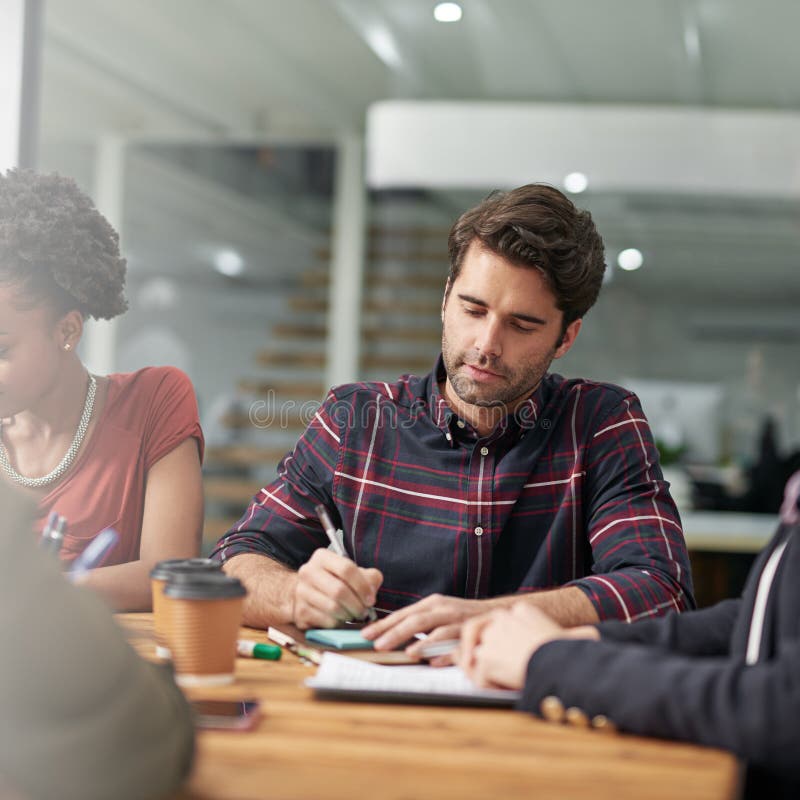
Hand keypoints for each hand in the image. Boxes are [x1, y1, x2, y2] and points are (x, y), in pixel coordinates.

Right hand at [293, 548, 382, 628]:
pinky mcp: (300, 612)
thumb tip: (371, 592)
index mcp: (322, 557)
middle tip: (365, 612)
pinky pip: (326, 622)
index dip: (362, 586)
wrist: (306, 593)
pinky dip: (339, 624)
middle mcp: (308, 572)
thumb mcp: (353, 573)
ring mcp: (301, 592)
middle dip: (357, 604)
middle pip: (339, 591)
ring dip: (349, 615)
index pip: (346, 569)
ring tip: (355, 615)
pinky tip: (342, 620)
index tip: (371, 599)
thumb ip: (369, 577)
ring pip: (333, 608)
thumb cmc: (335, 581)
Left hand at [361, 593, 489, 655]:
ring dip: (416, 640)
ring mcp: (456, 619)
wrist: (496, 613)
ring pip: (433, 629)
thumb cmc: (462, 617)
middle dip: (394, 631)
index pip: (403, 614)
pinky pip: (454, 642)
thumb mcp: (439, 614)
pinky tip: (431, 661)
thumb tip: (392, 635)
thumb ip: (419, 623)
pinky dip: (442, 651)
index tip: (366, 634)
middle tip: (376, 644)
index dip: (384, 624)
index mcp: (432, 604)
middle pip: (414, 619)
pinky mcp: (469, 631)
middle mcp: (442, 608)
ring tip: (402, 651)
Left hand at [458, 602, 596, 689]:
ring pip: (476, 656)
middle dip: (482, 655)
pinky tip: (503, 690)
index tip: (507, 656)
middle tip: (485, 671)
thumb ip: (575, 633)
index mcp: (522, 610)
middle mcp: (502, 618)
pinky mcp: (485, 657)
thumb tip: (594, 634)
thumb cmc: (573, 655)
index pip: (499, 622)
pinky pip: (479, 676)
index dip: (499, 641)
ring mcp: (492, 636)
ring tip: (495, 685)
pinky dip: (488, 688)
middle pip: (482, 636)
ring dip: (482, 673)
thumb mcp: (572, 638)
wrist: (565, 666)